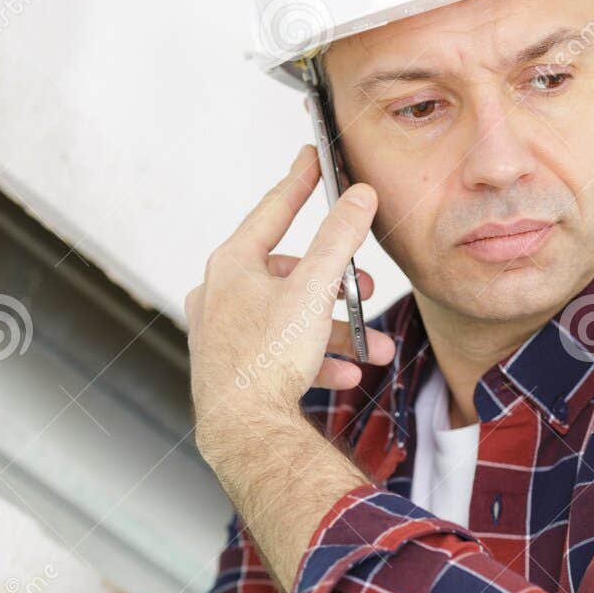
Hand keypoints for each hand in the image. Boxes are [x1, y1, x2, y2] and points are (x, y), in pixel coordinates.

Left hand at [184, 144, 395, 465]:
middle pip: (289, 273)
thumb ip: (339, 239)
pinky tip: (345, 372)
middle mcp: (220, 294)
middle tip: (364, 289)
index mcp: (232, 265)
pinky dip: (315, 358)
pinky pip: (282, 353)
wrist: (243, 433)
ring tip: (372, 348)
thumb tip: (358, 197)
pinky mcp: (234, 367)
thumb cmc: (265, 361)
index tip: (312, 159)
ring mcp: (224, 333)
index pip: (272, 210)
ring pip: (291, 319)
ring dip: (336, 332)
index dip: (300, 183)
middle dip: (336, 286)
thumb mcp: (313, 290)